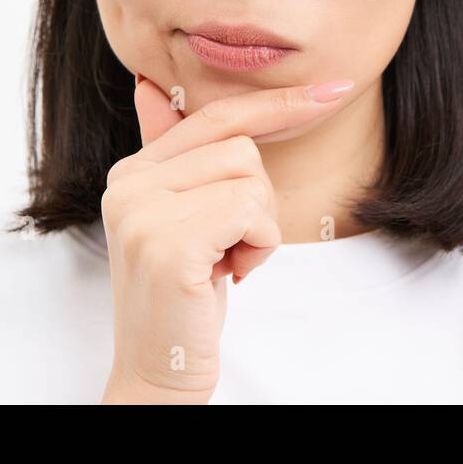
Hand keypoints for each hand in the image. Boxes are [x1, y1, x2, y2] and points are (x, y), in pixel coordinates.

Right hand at [99, 72, 353, 403]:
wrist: (158, 373)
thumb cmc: (184, 300)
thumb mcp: (180, 220)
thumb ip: (174, 158)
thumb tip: (152, 91)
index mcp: (133, 171)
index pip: (216, 116)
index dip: (278, 103)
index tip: (334, 90)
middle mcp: (128, 183)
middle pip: (242, 146)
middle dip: (260, 200)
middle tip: (232, 248)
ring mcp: (142, 210)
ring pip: (250, 175)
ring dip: (259, 227)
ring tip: (225, 263)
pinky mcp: (167, 241)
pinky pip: (250, 209)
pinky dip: (259, 246)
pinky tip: (230, 275)